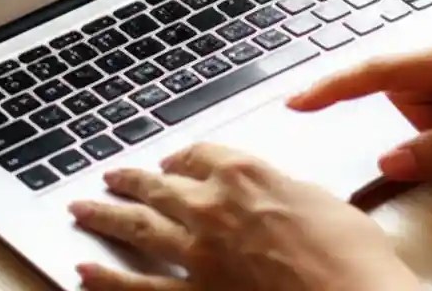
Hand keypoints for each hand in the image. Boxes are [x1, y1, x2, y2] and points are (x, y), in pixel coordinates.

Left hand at [69, 143, 420, 290]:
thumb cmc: (350, 255)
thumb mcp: (321, 201)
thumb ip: (283, 193)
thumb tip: (271, 196)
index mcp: (246, 174)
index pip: (200, 154)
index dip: (182, 157)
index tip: (173, 161)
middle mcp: (212, 207)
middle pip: (160, 185)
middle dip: (132, 179)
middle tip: (112, 175)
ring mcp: (198, 253)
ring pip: (138, 226)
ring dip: (105, 214)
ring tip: (81, 208)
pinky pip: (138, 287)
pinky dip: (107, 278)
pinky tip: (84, 270)